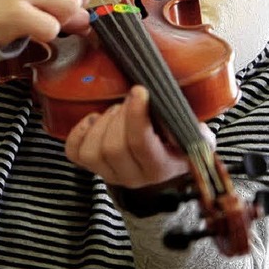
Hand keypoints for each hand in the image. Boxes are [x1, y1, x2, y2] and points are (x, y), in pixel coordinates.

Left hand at [64, 85, 214, 187]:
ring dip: (101, 124)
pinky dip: (79, 133)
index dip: (136, 115)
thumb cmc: (175, 143)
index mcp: (159, 168)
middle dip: (118, 116)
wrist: (160, 164)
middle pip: (114, 147)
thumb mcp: (193, 137)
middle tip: (127, 100)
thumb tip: (189, 123)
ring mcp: (109, 174)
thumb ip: (195, 131)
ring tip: (115, 111)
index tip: (139, 90)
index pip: (140, 144)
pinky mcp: (91, 168)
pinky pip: (74, 153)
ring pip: (92, 152)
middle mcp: (133, 177)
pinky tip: (94, 120)